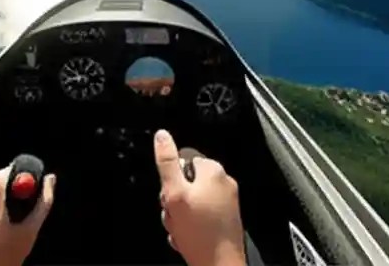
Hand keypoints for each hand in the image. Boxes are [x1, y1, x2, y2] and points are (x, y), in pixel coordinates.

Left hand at [0, 166, 55, 265]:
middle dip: (19, 197)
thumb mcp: (26, 232)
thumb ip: (42, 203)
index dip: (33, 186)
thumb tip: (50, 180)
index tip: (31, 207)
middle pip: (10, 178)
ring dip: (6, 206)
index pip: (24, 168)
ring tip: (4, 232)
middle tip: (19, 223)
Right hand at [155, 130, 245, 265]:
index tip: (171, 196)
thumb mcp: (174, 194)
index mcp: (213, 170)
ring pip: (191, 202)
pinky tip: (190, 236)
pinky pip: (201, 216)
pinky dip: (192, 226)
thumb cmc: (199, 233)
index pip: (182, 160)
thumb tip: (162, 136)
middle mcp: (224, 182)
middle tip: (176, 216)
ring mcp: (226, 202)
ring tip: (183, 229)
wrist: (219, 264)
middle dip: (175, 201)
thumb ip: (166, 163)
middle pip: (185, 182)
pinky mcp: (226, 219)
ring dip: (181, 216)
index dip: (170, 180)